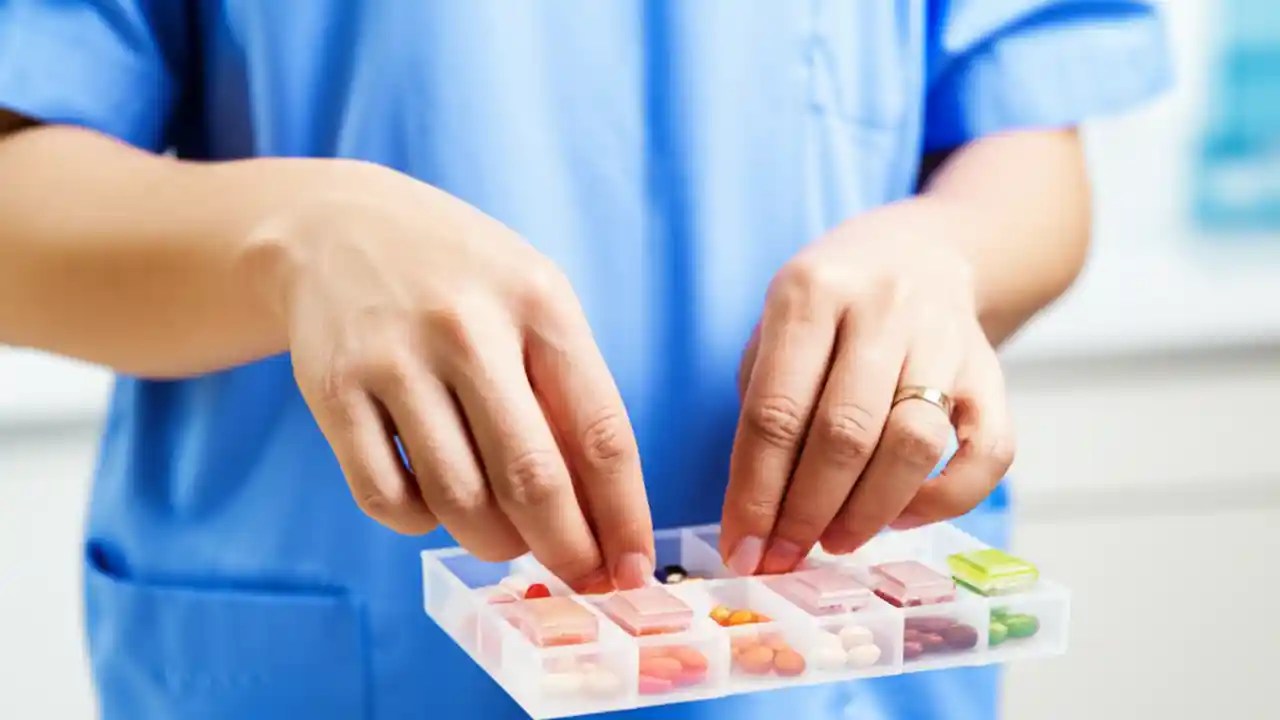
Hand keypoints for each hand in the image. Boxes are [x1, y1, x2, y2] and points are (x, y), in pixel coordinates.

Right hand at [250, 161, 653, 589]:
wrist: (338, 226)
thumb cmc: (463, 279)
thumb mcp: (533, 300)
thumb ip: (568, 392)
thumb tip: (602, 514)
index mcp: (539, 302)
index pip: (600, 433)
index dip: (623, 515)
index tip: (633, 566)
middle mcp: (467, 328)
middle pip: (531, 479)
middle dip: (565, 549)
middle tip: (577, 575)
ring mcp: (394, 359)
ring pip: (459, 500)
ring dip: (495, 542)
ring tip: (507, 536)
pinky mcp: (333, 391)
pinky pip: (387, 498)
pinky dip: (420, 523)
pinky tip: (435, 501)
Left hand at [719, 199, 1015, 574]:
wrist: (920, 252)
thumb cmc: (830, 308)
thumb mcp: (775, 332)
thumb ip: (762, 414)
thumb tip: (755, 522)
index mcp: (811, 292)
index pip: (777, 411)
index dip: (756, 494)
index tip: (743, 549)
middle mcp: (883, 308)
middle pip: (845, 434)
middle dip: (806, 513)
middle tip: (783, 556)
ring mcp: (945, 338)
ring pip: (914, 446)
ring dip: (869, 513)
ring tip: (834, 541)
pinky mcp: (992, 372)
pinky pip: (987, 454)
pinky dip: (944, 501)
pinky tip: (900, 516)